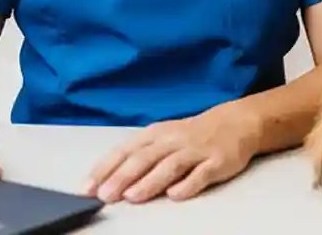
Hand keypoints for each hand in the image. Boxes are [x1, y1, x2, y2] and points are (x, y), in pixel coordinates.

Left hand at [84, 107, 260, 203]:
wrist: (234, 123)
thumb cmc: (191, 135)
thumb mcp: (162, 139)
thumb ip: (139, 157)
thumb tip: (108, 179)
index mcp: (155, 134)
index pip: (124, 151)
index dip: (105, 168)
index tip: (87, 186)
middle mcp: (172, 140)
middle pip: (144, 158)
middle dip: (122, 177)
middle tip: (105, 194)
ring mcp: (195, 151)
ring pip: (170, 166)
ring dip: (150, 181)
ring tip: (132, 197)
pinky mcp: (217, 162)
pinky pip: (201, 174)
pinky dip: (188, 184)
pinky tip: (176, 195)